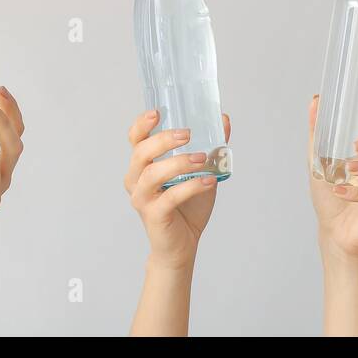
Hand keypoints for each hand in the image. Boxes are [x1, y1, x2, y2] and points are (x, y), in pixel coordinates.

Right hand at [124, 111, 230, 269]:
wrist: (182, 246)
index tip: (157, 112)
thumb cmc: (187, 207)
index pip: (135, 140)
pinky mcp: (154, 215)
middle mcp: (136, 181)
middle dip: (163, 140)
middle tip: (187, 133)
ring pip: (153, 173)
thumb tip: (223, 120)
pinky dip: (192, 186)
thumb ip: (210, 147)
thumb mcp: (201, 172)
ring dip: (179, 162)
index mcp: (143, 166)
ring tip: (204, 158)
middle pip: (141, 153)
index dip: (142, 124)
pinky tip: (210, 181)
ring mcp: (143, 199)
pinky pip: (170, 197)